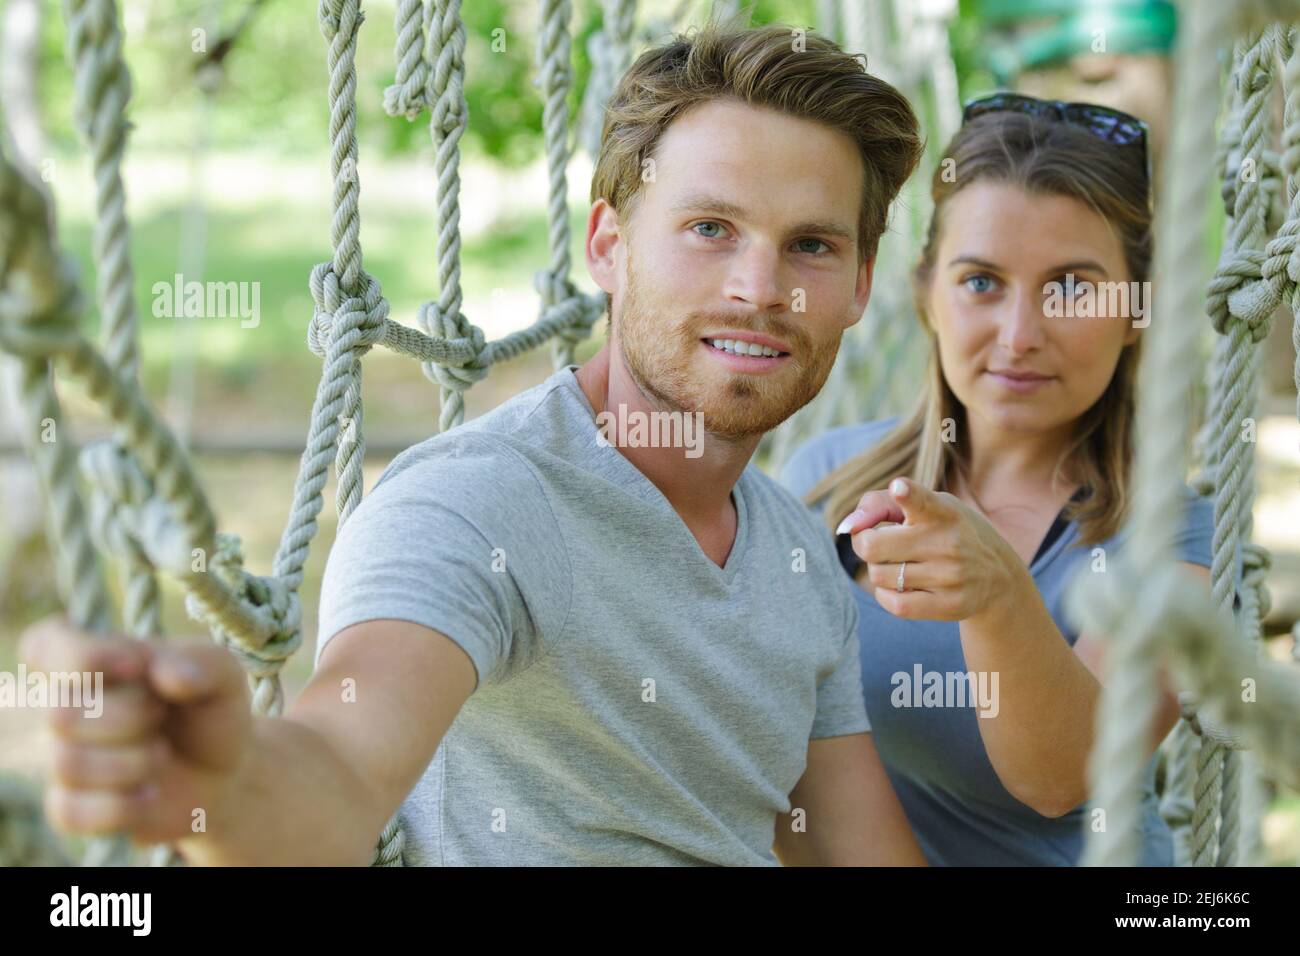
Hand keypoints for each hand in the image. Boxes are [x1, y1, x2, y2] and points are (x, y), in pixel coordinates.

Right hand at [19, 614, 252, 844]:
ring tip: (161, 755)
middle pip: (62, 714)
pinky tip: (149, 794)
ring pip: (68, 764)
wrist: (223, 772)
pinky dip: (124, 806)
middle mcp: (65, 707)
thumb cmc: (211, 709)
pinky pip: (72, 811)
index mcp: (92, 662)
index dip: (81, 656)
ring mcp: (63, 757)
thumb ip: (200, 662)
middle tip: (162, 715)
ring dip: (135, 763)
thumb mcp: (223, 674)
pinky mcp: (69, 806)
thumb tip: (160, 672)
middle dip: (132, 717)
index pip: (45, 646)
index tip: (136, 663)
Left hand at [835, 477, 1023, 620]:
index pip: (922, 501)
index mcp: (942, 512)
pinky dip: (886, 595)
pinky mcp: (949, 605)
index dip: (907, 495)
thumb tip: (848, 525)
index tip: (900, 488)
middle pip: (872, 547)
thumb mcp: (929, 506)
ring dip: (878, 570)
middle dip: (864, 544)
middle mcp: (948, 543)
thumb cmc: (948, 533)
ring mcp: (950, 576)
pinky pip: (893, 604)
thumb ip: (882, 503)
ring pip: (878, 576)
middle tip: (876, 542)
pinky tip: (900, 586)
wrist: (998, 578)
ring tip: (898, 563)